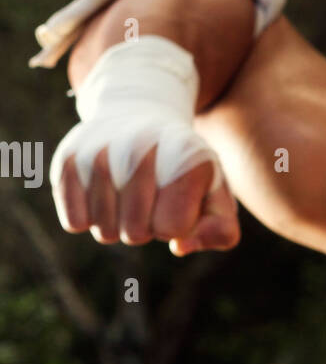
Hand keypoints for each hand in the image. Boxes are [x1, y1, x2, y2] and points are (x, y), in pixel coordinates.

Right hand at [52, 142, 239, 254]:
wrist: (142, 116)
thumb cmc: (182, 168)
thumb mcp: (215, 195)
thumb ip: (219, 229)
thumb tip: (179, 247)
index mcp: (184, 159)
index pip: (171, 228)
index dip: (174, 225)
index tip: (177, 202)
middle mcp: (140, 148)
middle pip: (135, 234)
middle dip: (146, 226)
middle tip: (151, 198)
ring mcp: (100, 152)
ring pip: (104, 232)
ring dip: (118, 222)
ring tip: (128, 192)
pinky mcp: (68, 162)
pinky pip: (75, 222)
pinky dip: (89, 217)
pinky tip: (104, 193)